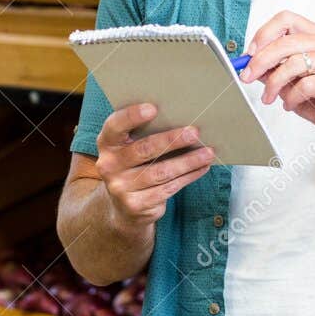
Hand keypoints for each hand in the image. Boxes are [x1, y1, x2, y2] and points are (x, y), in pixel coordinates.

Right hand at [94, 103, 213, 225]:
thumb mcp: (129, 148)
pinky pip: (168, 188)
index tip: (153, 108)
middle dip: (173, 140)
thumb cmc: (133, 166)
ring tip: (207, 153)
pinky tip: (202, 168)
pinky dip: (189, 177)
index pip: (115, 125)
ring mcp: (121, 188)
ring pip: (161, 172)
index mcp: (107, 143)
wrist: (122, 207)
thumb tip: (181, 118)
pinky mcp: (136, 205)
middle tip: (194, 133)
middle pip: (144, 149)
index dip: (132, 116)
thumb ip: (144, 134)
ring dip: (188, 161)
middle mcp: (108, 165)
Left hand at [240, 10, 314, 146]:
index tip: (249, 53)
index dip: (263, 34)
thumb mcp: (289, 81)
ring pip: (293, 64)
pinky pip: (306, 85)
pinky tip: (290, 104)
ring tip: (270, 97)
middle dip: (260, 61)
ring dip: (274, 84)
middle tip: (247, 76)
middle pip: (285, 42)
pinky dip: (291, 97)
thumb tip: (248, 62)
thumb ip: (272, 68)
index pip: (286, 20)